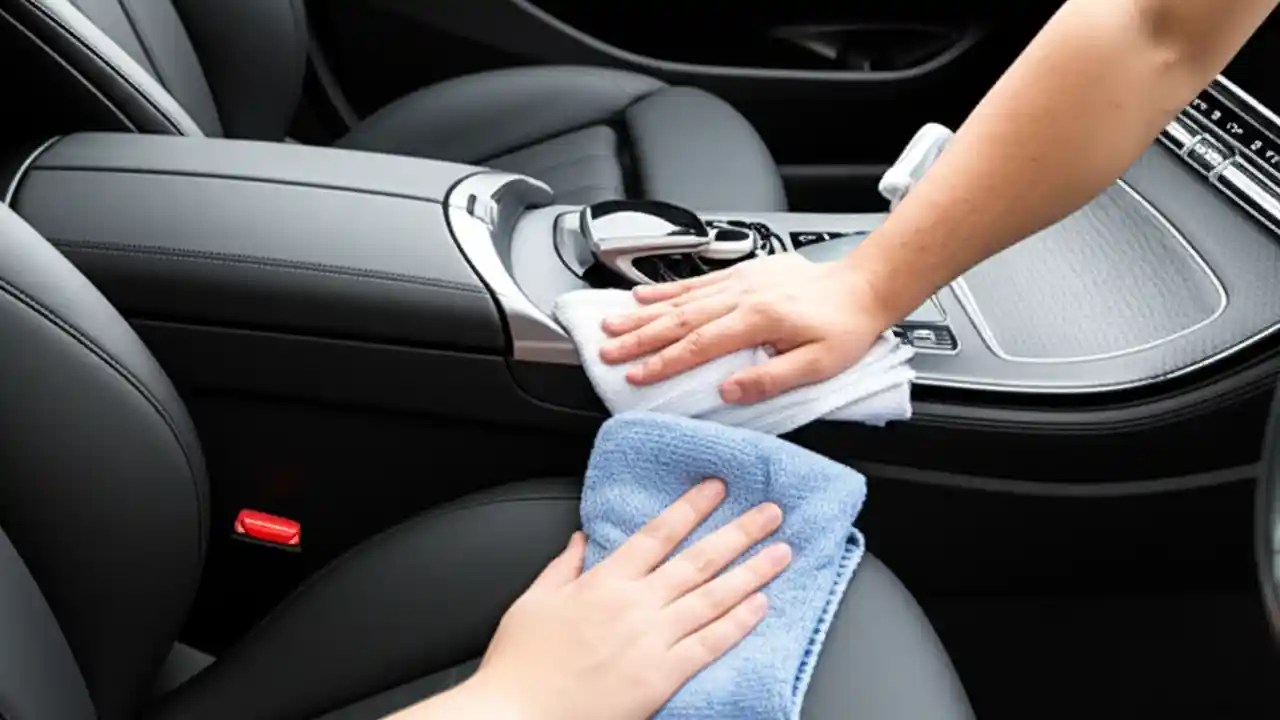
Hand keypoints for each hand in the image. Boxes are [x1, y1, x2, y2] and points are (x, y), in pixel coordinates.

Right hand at [412, 479, 789, 719]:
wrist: (517, 715)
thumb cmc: (520, 665)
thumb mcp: (533, 602)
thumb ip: (563, 567)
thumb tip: (581, 540)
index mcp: (603, 582)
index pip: (658, 533)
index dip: (691, 507)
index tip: (717, 488)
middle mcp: (634, 605)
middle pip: (698, 559)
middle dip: (738, 531)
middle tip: (770, 512)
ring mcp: (651, 640)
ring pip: (712, 597)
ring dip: (752, 572)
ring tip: (781, 552)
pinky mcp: (661, 677)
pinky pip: (709, 644)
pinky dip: (737, 623)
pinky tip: (761, 606)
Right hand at [599, 253, 892, 403]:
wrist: (862, 285)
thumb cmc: (844, 327)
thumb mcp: (819, 365)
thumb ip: (771, 379)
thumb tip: (728, 392)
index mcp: (759, 320)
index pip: (699, 345)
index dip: (664, 362)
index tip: (636, 374)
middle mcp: (743, 296)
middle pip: (679, 319)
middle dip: (639, 336)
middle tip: (607, 350)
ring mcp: (740, 281)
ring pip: (681, 298)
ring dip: (643, 312)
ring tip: (612, 322)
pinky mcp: (742, 273)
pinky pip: (696, 280)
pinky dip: (666, 289)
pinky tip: (643, 295)